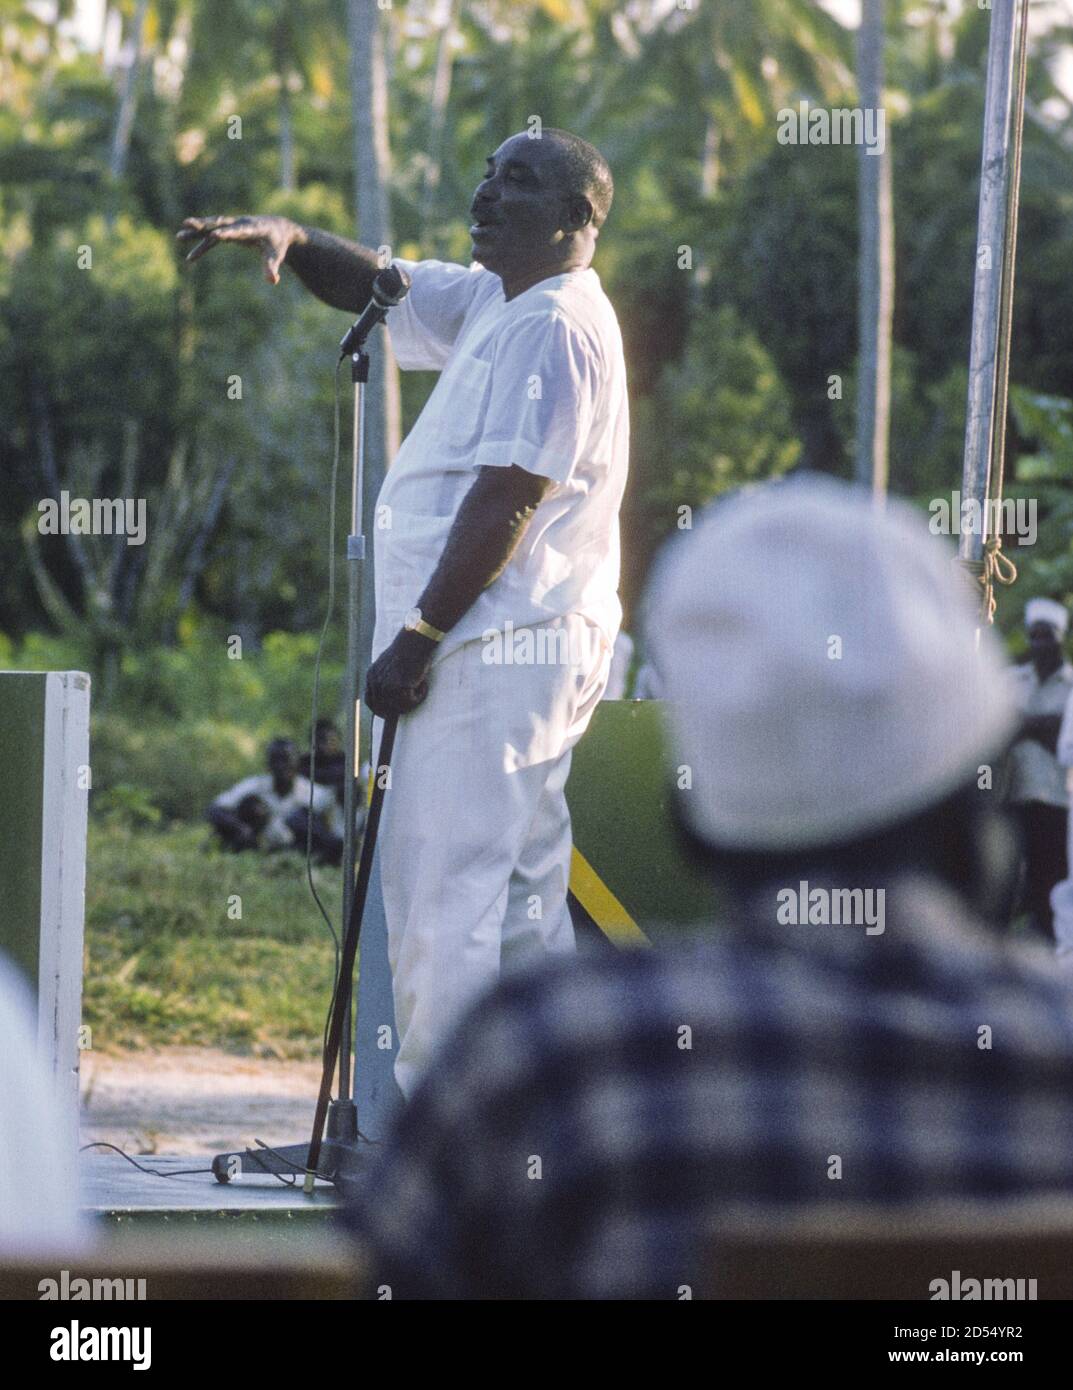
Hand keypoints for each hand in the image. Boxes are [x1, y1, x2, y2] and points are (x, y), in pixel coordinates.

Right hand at [176, 215, 298, 284]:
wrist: (277, 228)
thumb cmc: (277, 243)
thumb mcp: (276, 255)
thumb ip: (272, 267)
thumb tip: (272, 281)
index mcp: (253, 227)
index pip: (239, 230)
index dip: (228, 233)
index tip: (215, 235)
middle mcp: (239, 223)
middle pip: (219, 223)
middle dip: (203, 224)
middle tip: (186, 223)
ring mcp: (232, 226)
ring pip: (211, 228)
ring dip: (195, 232)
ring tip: (179, 237)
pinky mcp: (228, 232)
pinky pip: (211, 240)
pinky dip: (201, 247)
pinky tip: (190, 259)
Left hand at [364, 629, 436, 717]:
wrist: (416, 641)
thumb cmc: (408, 651)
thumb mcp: (390, 665)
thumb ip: (386, 680)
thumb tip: (391, 700)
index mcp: (371, 676)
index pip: (370, 701)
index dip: (380, 710)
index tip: (390, 714)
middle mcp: (376, 682)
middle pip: (383, 709)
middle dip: (399, 710)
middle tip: (412, 702)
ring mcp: (387, 685)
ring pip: (400, 708)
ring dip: (413, 701)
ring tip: (420, 686)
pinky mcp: (400, 686)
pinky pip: (412, 702)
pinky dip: (420, 696)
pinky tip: (423, 684)